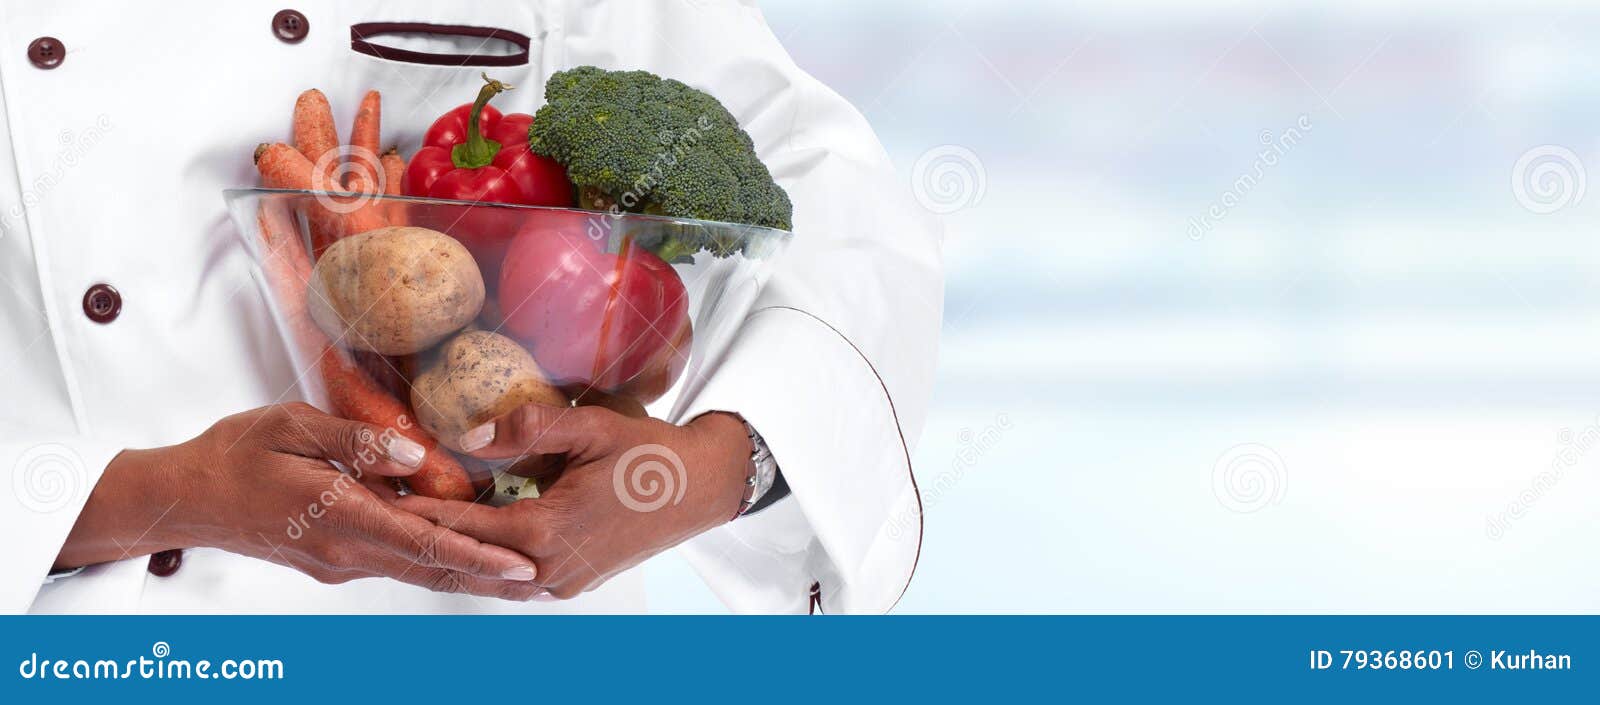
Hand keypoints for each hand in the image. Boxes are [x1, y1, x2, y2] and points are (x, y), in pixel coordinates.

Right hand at [56, 403, 541, 599]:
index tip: (520, 565)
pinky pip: (395, 564)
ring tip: (519, 576)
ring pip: (416, 571)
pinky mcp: (334, 562)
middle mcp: (343, 550)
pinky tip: (465, 558)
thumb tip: (411, 453)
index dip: (476, 556)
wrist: (186, 498)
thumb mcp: (291, 425)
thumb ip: (353, 439)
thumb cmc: (236, 452)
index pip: (421, 542)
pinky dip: (435, 564)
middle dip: (489, 576)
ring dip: (467, 574)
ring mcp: (338, 562)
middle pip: (431, 568)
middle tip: (543, 577)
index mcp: (336, 514)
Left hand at [397, 405, 751, 598]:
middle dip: (430, 537)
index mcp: (547, 531)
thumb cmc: (650, 455)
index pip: (464, 526)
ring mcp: (565, 581)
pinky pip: (520, 574)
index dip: (420, 512)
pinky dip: (492, 558)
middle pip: (471, 559)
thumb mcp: (591, 427)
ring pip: (494, 573)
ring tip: (420, 528)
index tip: (380, 501)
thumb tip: (470, 433)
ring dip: (461, 551)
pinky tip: (473, 538)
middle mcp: (550, 568)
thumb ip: (530, 427)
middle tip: (384, 515)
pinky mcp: (577, 580)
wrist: (703, 487)